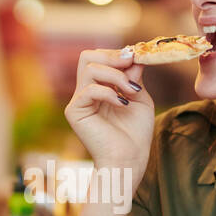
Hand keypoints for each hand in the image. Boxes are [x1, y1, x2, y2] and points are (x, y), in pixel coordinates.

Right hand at [65, 48, 154, 173]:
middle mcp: (86, 91)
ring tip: (131, 91)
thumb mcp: (139, 98)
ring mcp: (79, 101)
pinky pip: (89, 89)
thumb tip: (134, 54)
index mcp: (100, 87)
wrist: (128, 161)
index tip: (138, 56)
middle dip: (112, 56)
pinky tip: (122, 104)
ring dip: (115, 75)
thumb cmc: (135, 135)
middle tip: (130, 63)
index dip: (118, 54)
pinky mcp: (75, 111)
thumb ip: (134, 77)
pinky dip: (109, 92)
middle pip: (88, 56)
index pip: (100, 58)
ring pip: (90, 68)